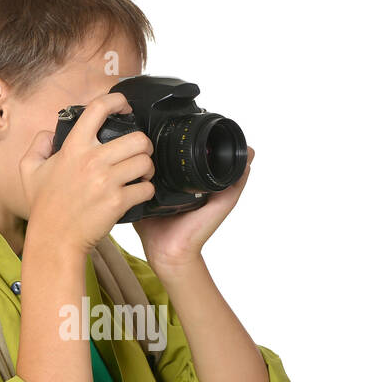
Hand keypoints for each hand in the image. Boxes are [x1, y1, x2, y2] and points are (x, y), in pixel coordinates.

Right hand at [19, 92, 156, 255]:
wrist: (54, 238)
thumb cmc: (44, 206)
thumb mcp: (29, 169)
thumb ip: (39, 143)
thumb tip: (51, 131)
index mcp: (74, 147)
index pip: (98, 108)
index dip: (117, 101)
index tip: (124, 107)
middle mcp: (92, 160)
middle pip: (137, 138)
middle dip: (143, 145)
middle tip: (139, 153)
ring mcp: (106, 181)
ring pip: (146, 161)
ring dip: (147, 167)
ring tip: (141, 174)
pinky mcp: (117, 202)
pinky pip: (146, 188)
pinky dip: (146, 190)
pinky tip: (138, 193)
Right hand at [133, 146, 255, 273]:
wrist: (172, 253)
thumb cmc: (197, 232)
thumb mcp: (223, 203)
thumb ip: (235, 182)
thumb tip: (250, 153)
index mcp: (193, 181)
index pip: (191, 155)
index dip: (191, 141)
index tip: (189, 128)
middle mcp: (174, 183)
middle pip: (167, 156)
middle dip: (164, 145)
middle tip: (162, 135)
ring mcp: (155, 189)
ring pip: (149, 165)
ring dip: (146, 156)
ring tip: (144, 146)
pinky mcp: (139, 196)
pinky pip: (133, 181)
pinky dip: (132, 171)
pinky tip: (132, 162)